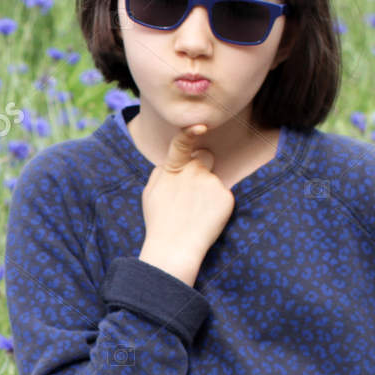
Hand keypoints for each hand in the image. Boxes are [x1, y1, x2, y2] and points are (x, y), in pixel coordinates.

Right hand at [138, 124, 231, 286]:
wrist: (174, 248)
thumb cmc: (159, 223)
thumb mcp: (150, 194)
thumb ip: (162, 173)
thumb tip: (172, 162)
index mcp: (171, 170)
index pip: (181, 143)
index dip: (191, 132)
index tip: (200, 126)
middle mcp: (192, 172)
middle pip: (204, 158)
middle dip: (202, 168)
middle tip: (192, 193)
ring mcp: (210, 183)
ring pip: (213, 181)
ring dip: (207, 193)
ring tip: (195, 214)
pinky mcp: (225, 196)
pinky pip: (223, 195)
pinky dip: (217, 206)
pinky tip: (205, 219)